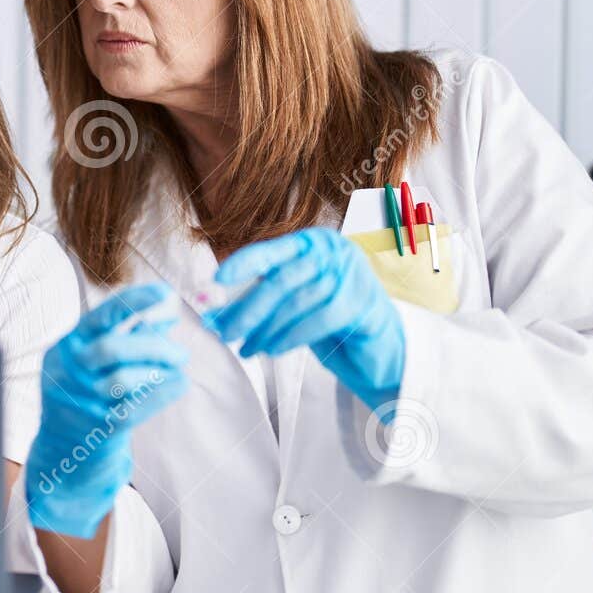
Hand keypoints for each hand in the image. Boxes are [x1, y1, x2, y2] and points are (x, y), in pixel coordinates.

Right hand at [25, 283, 188, 538]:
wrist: (63, 446)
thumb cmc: (87, 392)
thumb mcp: (97, 360)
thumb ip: (130, 334)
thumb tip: (169, 310)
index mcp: (68, 344)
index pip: (102, 315)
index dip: (135, 301)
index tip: (166, 294)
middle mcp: (68, 369)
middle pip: (112, 348)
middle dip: (154, 345)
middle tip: (181, 353)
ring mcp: (80, 400)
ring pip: (124, 379)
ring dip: (160, 370)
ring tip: (178, 368)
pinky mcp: (96, 426)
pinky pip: (135, 407)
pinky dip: (163, 393)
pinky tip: (179, 384)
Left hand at [204, 227, 404, 412]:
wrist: (380, 346)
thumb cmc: (330, 322)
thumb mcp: (293, 303)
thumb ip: (260, 299)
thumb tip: (213, 313)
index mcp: (314, 243)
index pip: (272, 250)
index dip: (243, 264)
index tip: (216, 280)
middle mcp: (336, 252)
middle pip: (282, 280)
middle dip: (248, 309)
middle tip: (225, 332)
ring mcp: (352, 275)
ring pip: (297, 302)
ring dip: (265, 329)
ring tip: (246, 348)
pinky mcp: (363, 302)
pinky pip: (318, 319)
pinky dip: (290, 336)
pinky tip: (272, 349)